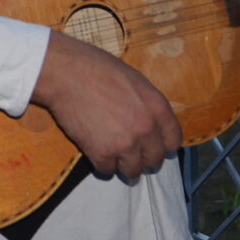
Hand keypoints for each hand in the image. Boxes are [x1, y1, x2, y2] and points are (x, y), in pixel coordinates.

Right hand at [29, 30, 181, 178]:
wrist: (66, 73)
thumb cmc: (97, 68)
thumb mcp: (134, 80)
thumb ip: (146, 104)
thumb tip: (150, 120)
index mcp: (157, 107)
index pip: (173, 142)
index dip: (162, 145)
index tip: (151, 145)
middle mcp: (147, 129)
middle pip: (154, 160)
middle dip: (142, 157)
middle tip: (128, 151)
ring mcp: (125, 144)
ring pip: (132, 171)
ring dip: (122, 165)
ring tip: (111, 154)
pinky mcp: (102, 154)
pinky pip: (107, 171)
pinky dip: (101, 163)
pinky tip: (94, 149)